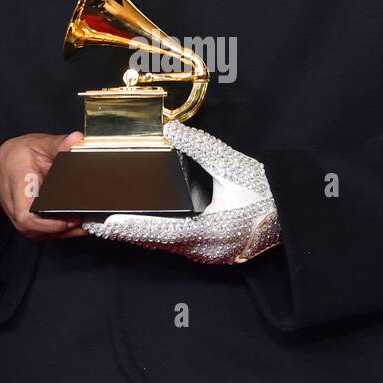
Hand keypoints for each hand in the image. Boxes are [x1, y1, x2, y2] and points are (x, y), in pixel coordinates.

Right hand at [0, 131, 86, 239]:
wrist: (1, 161)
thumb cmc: (17, 155)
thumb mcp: (39, 144)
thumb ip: (59, 143)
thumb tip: (76, 139)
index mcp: (18, 189)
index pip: (28, 218)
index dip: (51, 224)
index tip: (72, 219)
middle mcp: (16, 208)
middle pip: (38, 231)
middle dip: (65, 230)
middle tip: (90, 220)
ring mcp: (21, 217)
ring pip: (42, 235)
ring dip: (66, 233)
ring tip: (89, 223)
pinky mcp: (28, 220)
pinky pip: (44, 232)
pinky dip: (62, 230)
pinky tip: (79, 224)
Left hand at [82, 119, 281, 263]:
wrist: (293, 215)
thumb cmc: (267, 190)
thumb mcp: (233, 165)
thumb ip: (199, 147)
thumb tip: (170, 128)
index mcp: (213, 229)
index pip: (164, 230)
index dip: (133, 227)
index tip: (106, 223)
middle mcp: (206, 248)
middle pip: (156, 243)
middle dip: (123, 232)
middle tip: (90, 222)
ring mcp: (207, 254)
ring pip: (162, 246)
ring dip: (134, 235)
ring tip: (103, 223)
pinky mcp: (208, 252)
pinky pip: (173, 246)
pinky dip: (151, 236)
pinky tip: (134, 227)